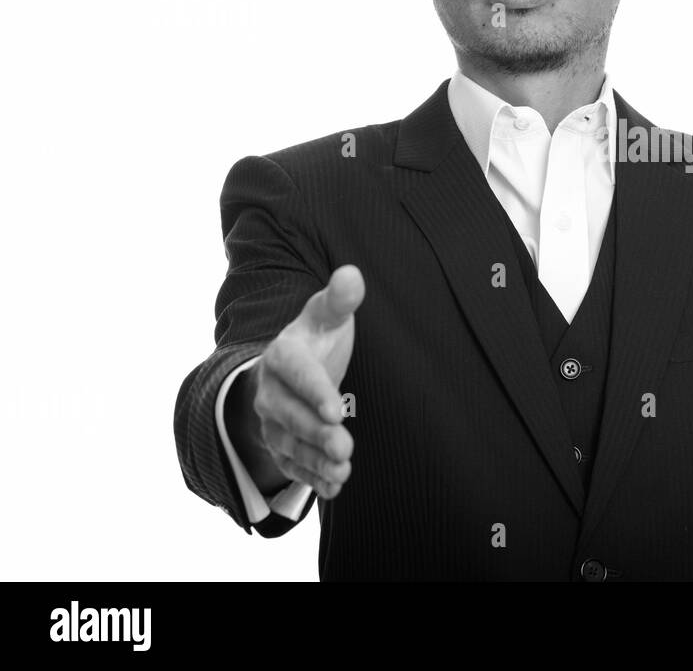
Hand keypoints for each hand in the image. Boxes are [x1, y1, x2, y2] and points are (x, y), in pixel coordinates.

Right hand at [250, 265, 364, 499]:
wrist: (289, 366)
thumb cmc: (317, 336)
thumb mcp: (326, 315)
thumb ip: (340, 299)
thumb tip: (351, 273)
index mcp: (283, 354)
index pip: (298, 374)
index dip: (315, 392)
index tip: (337, 408)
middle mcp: (271, 391)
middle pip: (291, 416)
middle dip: (316, 434)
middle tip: (345, 448)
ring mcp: (273, 421)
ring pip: (290, 445)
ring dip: (315, 461)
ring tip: (342, 472)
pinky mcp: (281, 444)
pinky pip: (292, 465)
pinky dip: (311, 478)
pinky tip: (333, 488)